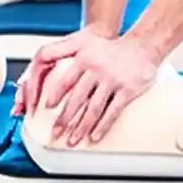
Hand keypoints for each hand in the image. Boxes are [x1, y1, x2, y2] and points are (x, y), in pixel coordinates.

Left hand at [18, 31, 161, 145]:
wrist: (141, 46)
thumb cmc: (109, 48)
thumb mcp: (82, 42)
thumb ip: (61, 51)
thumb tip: (42, 64)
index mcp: (83, 60)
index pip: (65, 82)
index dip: (56, 96)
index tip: (46, 108)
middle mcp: (96, 70)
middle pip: (77, 99)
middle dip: (65, 118)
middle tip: (55, 132)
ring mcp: (112, 81)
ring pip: (94, 109)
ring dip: (82, 127)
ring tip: (73, 140)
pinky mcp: (127, 90)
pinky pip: (113, 112)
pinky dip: (103, 126)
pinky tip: (95, 136)